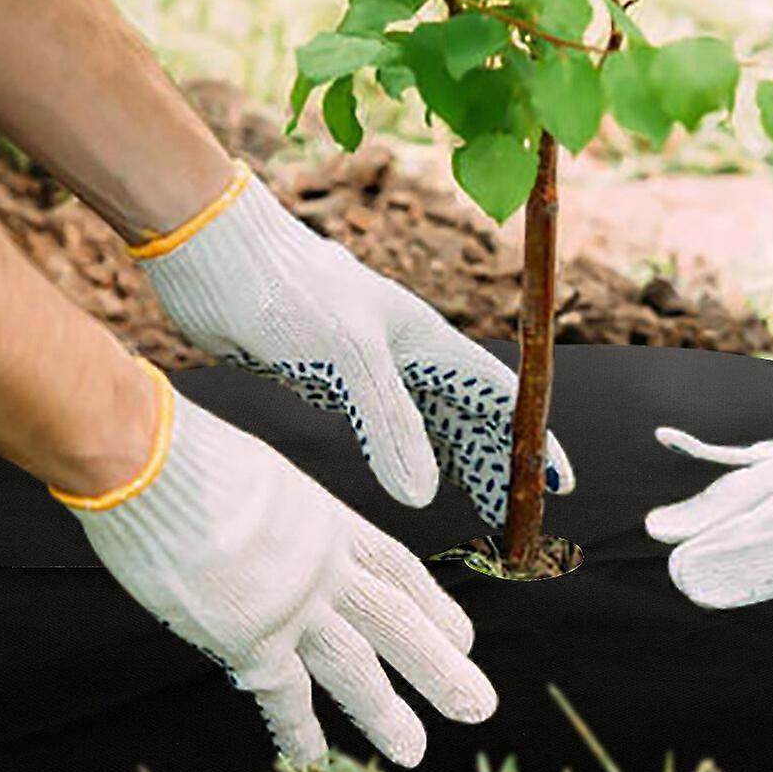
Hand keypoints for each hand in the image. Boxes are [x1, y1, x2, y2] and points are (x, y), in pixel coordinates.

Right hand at [50, 359, 497, 767]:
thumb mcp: (257, 478)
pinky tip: (312, 760)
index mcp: (329, 521)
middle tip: (478, 706)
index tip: (463, 638)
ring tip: (414, 750)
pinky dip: (297, 729)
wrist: (148, 460)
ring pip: (354, 667)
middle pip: (396, 622)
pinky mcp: (248, 637)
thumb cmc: (182, 455)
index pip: (397, 570)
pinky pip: (281, 694)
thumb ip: (272, 520)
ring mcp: (291, 605)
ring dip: (384, 713)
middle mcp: (323, 567)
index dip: (432, 606)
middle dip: (439, 667)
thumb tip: (256, 535)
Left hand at [136, 164, 573, 528]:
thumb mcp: (348, 358)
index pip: (501, 398)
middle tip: (518, 517)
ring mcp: (370, 365)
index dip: (533, 441)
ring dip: (458, 464)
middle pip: (473, 416)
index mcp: (427, 340)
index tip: (559, 484)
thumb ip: (389, 426)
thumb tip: (423, 496)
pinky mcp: (331, 376)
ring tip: (482, 510)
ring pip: (432, 424)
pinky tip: (411, 480)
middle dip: (500, 463)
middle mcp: (407, 353)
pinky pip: (385, 427)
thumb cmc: (285, 288)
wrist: (213, 254)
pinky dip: (408, 457)